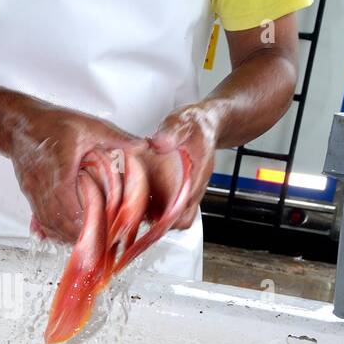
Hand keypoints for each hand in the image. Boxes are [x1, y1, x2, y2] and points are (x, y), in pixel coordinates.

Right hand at [9, 106, 141, 243]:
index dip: (87, 224)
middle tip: (97, 242)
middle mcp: (45, 187)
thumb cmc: (50, 124)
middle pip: (59, 222)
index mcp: (61, 173)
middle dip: (78, 236)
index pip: (72, 209)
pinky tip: (61, 234)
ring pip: (48, 223)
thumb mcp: (88, 126)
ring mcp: (34, 192)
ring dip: (64, 236)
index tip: (103, 231)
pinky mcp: (29, 193)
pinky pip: (39, 218)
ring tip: (82, 242)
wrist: (18, 124)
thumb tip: (142, 145)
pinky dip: (51, 229)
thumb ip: (116, 137)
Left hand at [149, 104, 221, 227]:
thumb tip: (158, 143)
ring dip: (157, 216)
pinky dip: (156, 207)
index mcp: (198, 174)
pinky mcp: (180, 188)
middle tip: (139, 214)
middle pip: (181, 219)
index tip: (149, 214)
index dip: (168, 216)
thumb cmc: (196, 123)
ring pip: (176, 216)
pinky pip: (170, 206)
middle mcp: (194, 186)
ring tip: (137, 209)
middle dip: (161, 222)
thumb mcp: (183, 122)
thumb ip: (172, 132)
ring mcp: (188, 189)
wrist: (206, 122)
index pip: (186, 207)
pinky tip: (140, 197)